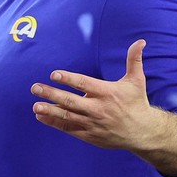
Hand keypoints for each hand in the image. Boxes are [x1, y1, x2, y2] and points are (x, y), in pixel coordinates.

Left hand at [32, 40, 176, 176]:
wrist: (142, 132)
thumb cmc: (137, 102)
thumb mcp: (137, 80)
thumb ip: (134, 59)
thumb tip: (141, 41)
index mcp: (107, 93)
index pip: (84, 84)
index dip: (68, 79)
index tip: (54, 74)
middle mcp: (98, 108)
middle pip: (70, 101)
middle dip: (51, 94)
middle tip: (35, 88)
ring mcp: (92, 123)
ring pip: (67, 116)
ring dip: (49, 110)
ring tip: (35, 106)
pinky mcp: (89, 135)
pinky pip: (68, 129)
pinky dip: (54, 123)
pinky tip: (42, 117)